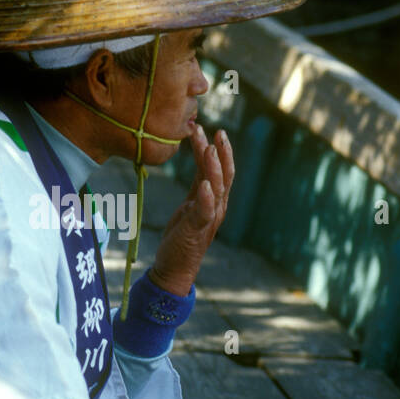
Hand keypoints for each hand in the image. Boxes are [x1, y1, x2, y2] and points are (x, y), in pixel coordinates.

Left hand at [150, 125, 233, 295]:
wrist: (175, 268)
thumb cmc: (181, 237)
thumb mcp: (190, 206)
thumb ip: (199, 187)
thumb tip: (200, 161)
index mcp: (213, 200)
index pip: (220, 171)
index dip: (218, 150)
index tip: (212, 130)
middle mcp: (216, 208)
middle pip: (225, 176)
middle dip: (223, 153)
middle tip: (218, 132)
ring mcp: (208, 219)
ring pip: (217, 189)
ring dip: (213, 169)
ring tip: (209, 149)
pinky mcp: (197, 231)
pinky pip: (205, 212)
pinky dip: (207, 197)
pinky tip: (205, 185)